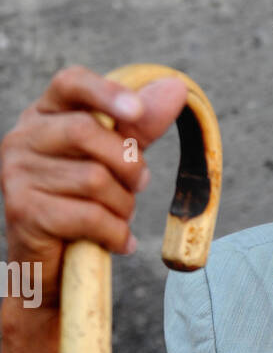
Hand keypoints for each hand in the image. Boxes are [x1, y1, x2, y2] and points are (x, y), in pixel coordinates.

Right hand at [0, 64, 187, 309]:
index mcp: (44, 116)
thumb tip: (175, 87)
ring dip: (122, 206)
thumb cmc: (85, 207)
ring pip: (94, 179)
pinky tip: (119, 242)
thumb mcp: (115, 162)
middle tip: (138, 185)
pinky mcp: (22, 210)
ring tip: (118, 219)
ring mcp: (16, 173)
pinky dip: (115, 232)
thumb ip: (140, 127)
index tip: (137, 111)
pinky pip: (89, 215)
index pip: (70, 83)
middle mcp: (22, 138)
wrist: (52, 269)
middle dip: (127, 163)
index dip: (106, 91)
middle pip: (87, 131)